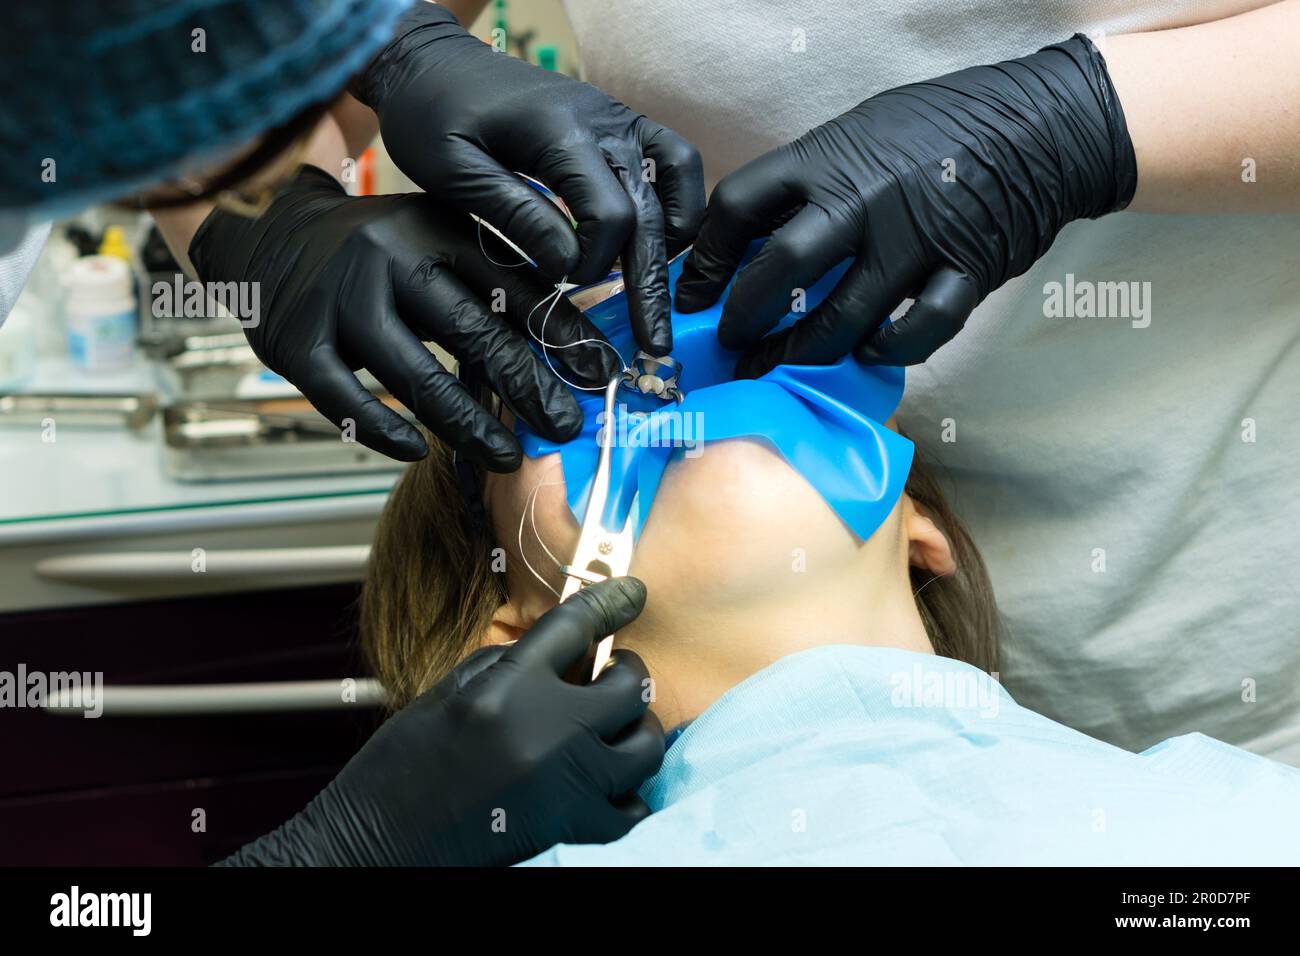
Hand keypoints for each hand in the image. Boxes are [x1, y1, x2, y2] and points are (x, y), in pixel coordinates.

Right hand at [189, 165, 618, 468]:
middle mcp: (388, 257)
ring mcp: (339, 300)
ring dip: (468, 424)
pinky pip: (345, 399)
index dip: (562, 334)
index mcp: (436, 229)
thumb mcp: (438, 238)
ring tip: (508, 457)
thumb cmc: (378, 247)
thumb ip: (496, 278)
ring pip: (414, 375)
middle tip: (568, 427)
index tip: (604, 375)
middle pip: (471, 332)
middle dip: (528, 385)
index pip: (512, 286)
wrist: (268, 230)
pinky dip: (383, 430)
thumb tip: (575, 340)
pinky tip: (416, 451)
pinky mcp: (295, 341)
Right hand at [219, 577, 662, 866]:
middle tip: (615, 673)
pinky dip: (626, 791)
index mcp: (507, 687)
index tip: (632, 593)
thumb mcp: (448, 693)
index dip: (612, 602)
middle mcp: (545, 730)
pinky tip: (609, 780)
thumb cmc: (403, 763)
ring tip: (617, 728)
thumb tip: (566, 651)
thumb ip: (510, 665)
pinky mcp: (569, 826)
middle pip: (630, 686)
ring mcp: (564, 782)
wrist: (379, 841)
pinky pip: (629, 806)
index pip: (577, 626)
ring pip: (644, 746)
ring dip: (637, 730)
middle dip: (629, 672)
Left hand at [351, 2, 703, 354]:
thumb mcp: (453, 170)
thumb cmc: (433, 116)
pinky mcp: (622, 123)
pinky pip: (675, 164)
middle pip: (650, 212)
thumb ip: (513, 214)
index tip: (564, 285)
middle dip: (651, 284)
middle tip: (654, 344)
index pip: (609, 214)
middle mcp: (605, 120)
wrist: (435, 64)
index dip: (596, 263)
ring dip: (672, 241)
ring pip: (677, 185)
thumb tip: (568, 268)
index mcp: (561, 131)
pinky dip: (676, 207)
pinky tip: (653, 245)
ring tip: (654, 289)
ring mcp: (620, 118)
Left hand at [674, 34, 1137, 376]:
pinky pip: (919, 329)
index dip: (707, 259)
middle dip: (744, 317)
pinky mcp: (964, 272)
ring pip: (842, 316)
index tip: (694, 294)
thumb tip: (751, 236)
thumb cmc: (938, 130)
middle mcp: (864, 199)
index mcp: (828, 158)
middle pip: (779, 268)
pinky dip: (890, 350)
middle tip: (731, 345)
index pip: (739, 205)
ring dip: (802, 353)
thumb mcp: (857, 133)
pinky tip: (871, 354)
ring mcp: (915, 239)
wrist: (1042, 124)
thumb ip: (809, 182)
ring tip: (777, 371)